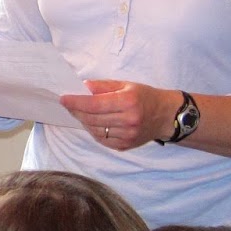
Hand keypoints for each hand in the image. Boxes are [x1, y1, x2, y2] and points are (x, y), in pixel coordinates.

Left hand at [58, 80, 176, 151]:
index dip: (76, 102)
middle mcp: (128, 120)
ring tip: (81, 113)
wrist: (166, 116)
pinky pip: (102, 139)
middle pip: (92, 118)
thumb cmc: (145, 97)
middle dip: (77, 111)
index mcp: (128, 101)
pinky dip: (94, 131)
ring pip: (95, 130)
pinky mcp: (125, 146)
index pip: (95, 104)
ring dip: (84, 121)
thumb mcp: (126, 85)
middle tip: (69, 105)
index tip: (64, 99)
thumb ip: (104, 86)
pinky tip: (93, 123)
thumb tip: (83, 86)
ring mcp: (127, 135)